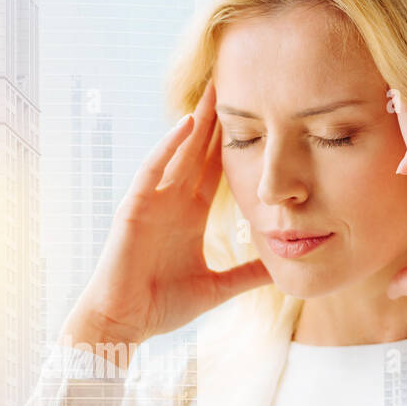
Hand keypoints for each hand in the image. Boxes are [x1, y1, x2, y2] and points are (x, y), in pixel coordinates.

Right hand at [61, 80, 272, 354]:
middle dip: (217, 118)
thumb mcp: (216, 288)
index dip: (235, 141)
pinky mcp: (134, 207)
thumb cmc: (160, 307)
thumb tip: (281, 270)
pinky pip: (153, 169)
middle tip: (238, 81)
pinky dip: (168, 146)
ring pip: (177, 151)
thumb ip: (247, 275)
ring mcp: (151, 201)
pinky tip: (187, 124)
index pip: (216, 168)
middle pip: (198, 150)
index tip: (258, 113)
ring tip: (215, 89)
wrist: (124, 324)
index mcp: (190, 215)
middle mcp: (171, 201)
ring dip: (196, 120)